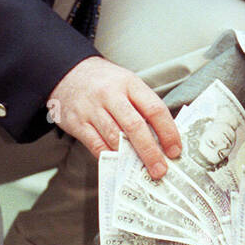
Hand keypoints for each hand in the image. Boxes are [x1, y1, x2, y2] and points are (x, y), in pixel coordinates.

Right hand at [46, 57, 181, 176]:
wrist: (68, 73)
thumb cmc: (106, 82)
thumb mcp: (127, 83)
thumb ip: (143, 106)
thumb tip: (163, 139)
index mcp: (130, 84)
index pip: (154, 108)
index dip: (168, 131)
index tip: (175, 150)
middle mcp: (111, 94)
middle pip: (135, 126)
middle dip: (150, 151)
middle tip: (161, 170)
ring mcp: (92, 109)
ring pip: (114, 137)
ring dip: (131, 158)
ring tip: (143, 172)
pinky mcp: (76, 122)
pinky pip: (96, 144)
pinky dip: (110, 156)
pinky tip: (120, 165)